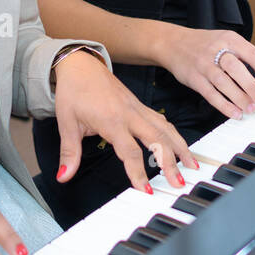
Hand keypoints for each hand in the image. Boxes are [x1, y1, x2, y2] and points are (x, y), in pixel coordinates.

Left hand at [52, 50, 198, 192]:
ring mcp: (138, 108)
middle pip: (157, 139)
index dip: (138, 172)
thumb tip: (63, 176)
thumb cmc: (74, 91)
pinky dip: (174, 135)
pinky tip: (181, 146)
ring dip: (180, 147)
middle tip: (179, 183)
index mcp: (111, 120)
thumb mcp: (66, 123)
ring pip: (165, 129)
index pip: (130, 151)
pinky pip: (162, 121)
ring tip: (191, 166)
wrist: (80, 64)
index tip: (145, 190)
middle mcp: (130, 114)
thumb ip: (69, 153)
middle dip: (170, 162)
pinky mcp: (140, 106)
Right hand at [156, 25, 254, 121]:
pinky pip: (210, 94)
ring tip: (251, 109)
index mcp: (230, 39)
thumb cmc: (205, 44)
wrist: (173, 43)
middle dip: (252, 86)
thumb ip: (243, 55)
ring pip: (223, 83)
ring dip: (239, 98)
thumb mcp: (225, 40)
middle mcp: (216, 50)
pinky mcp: (193, 78)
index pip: (254, 55)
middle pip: (237, 68)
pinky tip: (235, 113)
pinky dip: (223, 105)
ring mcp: (204, 65)